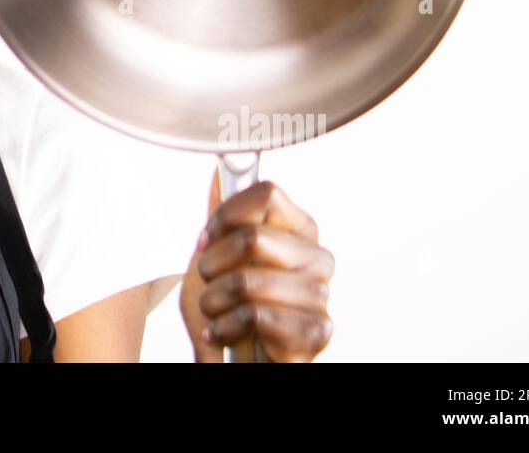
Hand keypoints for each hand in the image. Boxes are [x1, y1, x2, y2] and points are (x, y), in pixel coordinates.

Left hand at [180, 170, 333, 361]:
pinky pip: (253, 316)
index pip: (268, 193)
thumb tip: (218, 172)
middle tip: (209, 281)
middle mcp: (318, 257)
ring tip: (216, 310)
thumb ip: (224, 216)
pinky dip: (224, 327)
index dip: (227, 214)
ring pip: (246, 282)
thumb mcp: (218, 253)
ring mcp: (321, 295)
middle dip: (212, 264)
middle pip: (252, 237)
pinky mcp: (316, 332)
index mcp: (300, 229)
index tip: (207, 238)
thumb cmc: (231, 303)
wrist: (235, 356)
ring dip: (214, 301)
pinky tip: (224, 331)